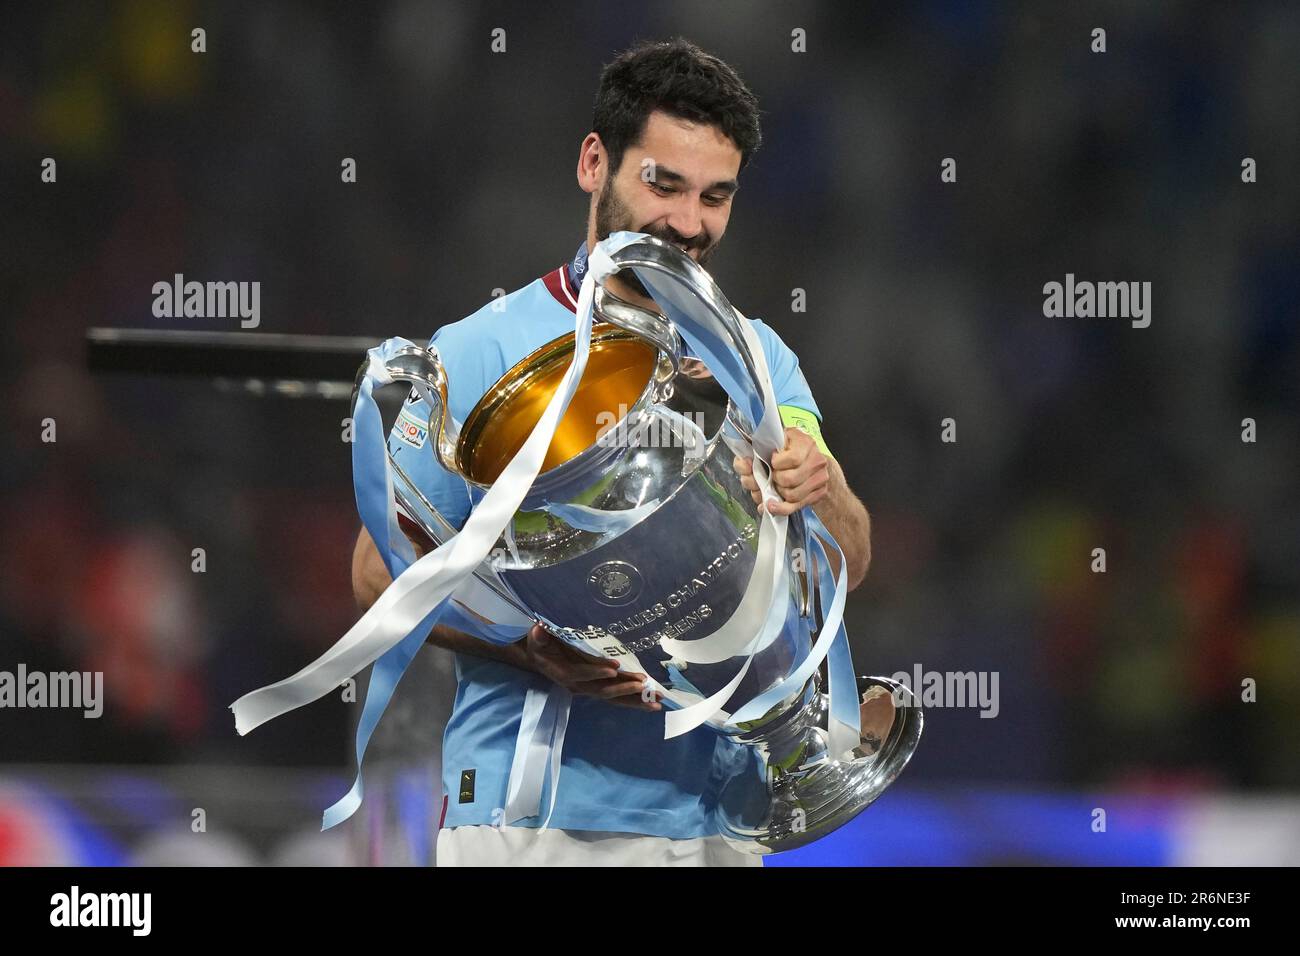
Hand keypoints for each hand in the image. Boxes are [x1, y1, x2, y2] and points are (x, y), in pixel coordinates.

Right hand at [522, 624, 660, 710]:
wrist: (541, 659)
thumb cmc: (540, 645)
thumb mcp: (536, 638)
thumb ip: (539, 636)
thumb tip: (539, 628)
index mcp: (563, 673)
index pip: (581, 674)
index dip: (596, 671)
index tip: (614, 667)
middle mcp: (578, 685)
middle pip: (603, 690)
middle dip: (624, 689)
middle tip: (644, 685)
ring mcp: (590, 688)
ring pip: (614, 697)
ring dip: (635, 700)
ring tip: (656, 700)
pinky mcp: (599, 688)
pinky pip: (618, 697)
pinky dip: (635, 700)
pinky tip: (652, 702)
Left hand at [733, 426, 829, 516]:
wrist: (814, 463)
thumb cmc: (788, 451)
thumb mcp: (774, 443)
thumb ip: (756, 450)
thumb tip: (745, 463)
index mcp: (804, 442)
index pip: (792, 458)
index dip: (777, 463)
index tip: (772, 461)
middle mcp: (816, 460)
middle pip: (788, 479)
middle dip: (773, 480)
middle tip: (770, 477)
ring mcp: (820, 478)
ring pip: (791, 495)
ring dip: (776, 494)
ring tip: (773, 487)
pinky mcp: (818, 494)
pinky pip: (795, 506)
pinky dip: (780, 508)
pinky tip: (770, 505)